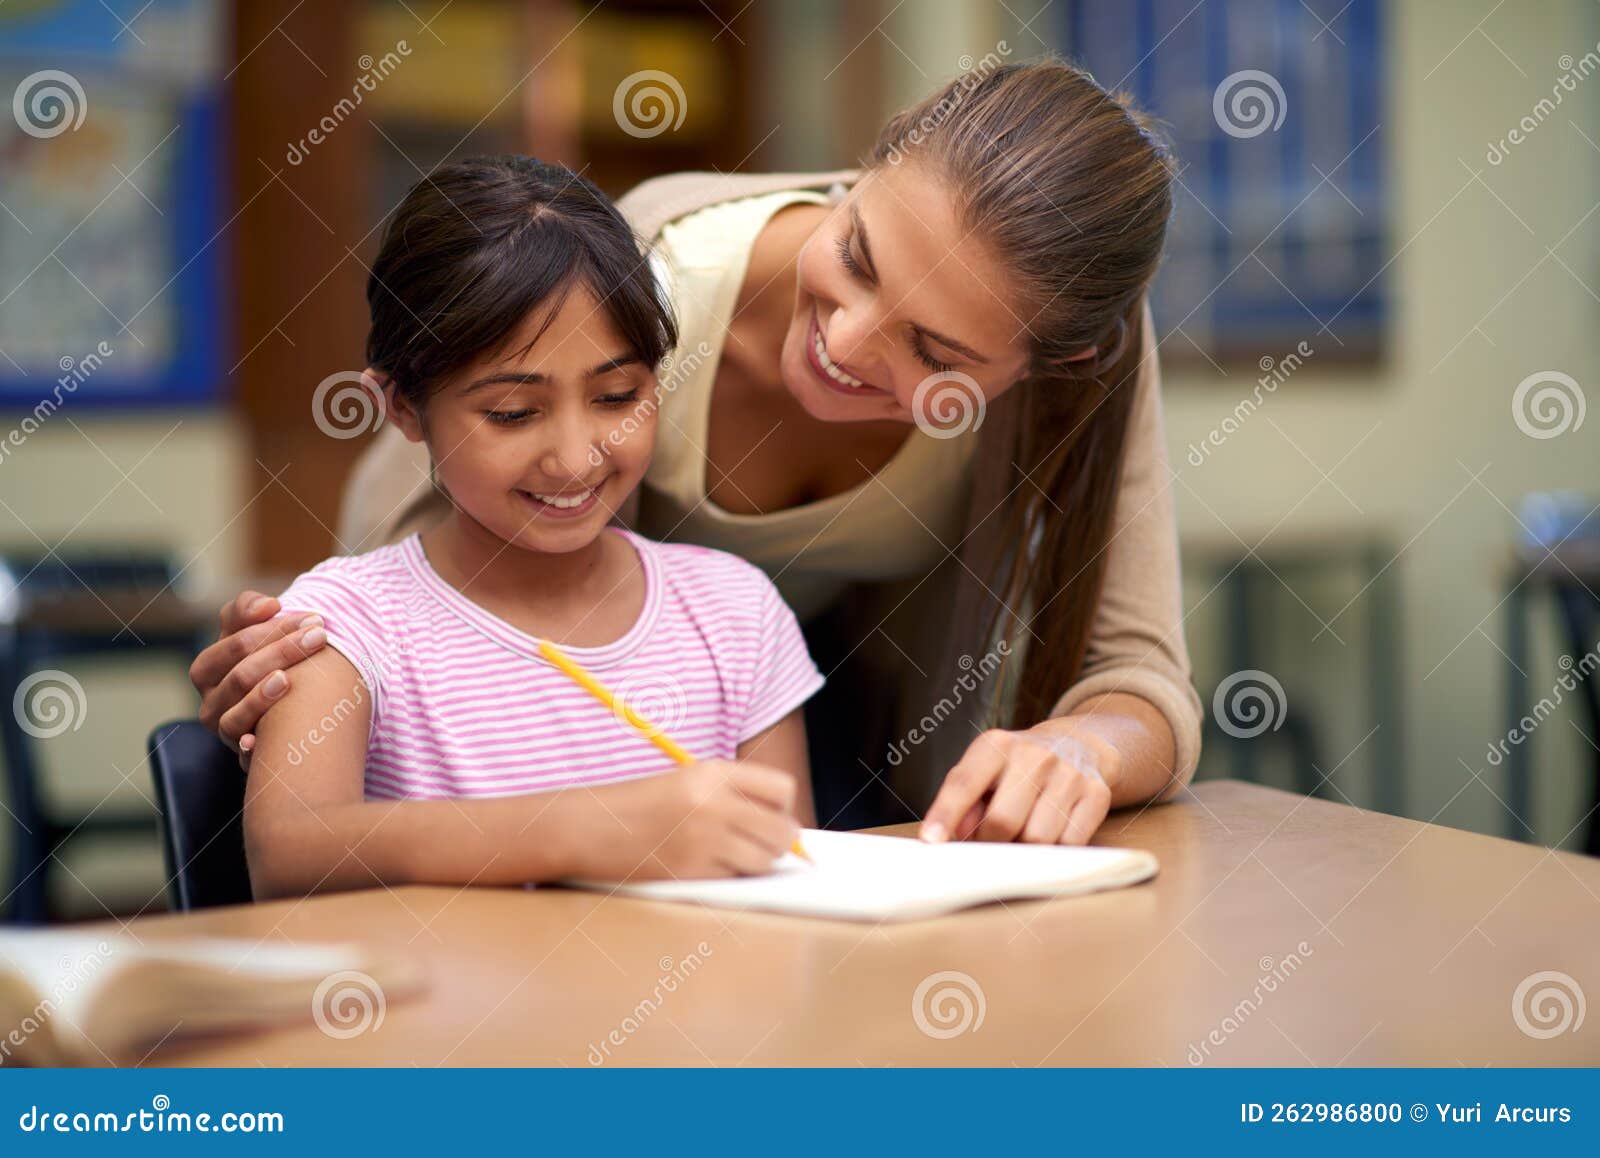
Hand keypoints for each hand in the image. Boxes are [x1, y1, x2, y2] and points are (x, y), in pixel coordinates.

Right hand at [188, 590, 327, 763]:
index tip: (313, 619)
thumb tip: (268, 605)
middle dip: (283, 652)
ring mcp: (225, 731)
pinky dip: (251, 747)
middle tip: (320, 636)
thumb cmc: (265, 657)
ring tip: (290, 678)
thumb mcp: (251, 629)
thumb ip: (248, 608)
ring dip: (265, 695)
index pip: (237, 644)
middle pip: (241, 676)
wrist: (280, 702)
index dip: (275, 628)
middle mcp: (211, 702)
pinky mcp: (241, 755)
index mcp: (207, 669)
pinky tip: (260, 740)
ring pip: (237, 714)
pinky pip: (243, 753)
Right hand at [587, 760, 799, 879]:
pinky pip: (733, 879)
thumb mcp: (688, 782)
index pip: (782, 789)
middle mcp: (713, 803)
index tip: (771, 817)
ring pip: (763, 860)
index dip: (783, 807)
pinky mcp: (689, 872)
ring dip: (756, 863)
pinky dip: (728, 876)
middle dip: (779, 842)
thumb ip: (734, 796)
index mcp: (713, 772)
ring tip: (730, 855)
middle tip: (761, 845)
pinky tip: (703, 865)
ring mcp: (702, 839)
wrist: (587, 826)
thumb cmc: (640, 805)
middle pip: (782, 830)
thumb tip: (788, 829)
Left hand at [919, 718, 1121, 845]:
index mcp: (996, 745)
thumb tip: (953, 836)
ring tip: (1022, 833)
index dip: (945, 814)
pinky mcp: (1096, 795)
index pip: (964, 783)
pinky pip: (1069, 845)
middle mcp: (1034, 754)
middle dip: (991, 842)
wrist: (1079, 745)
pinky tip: (1051, 832)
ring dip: (1024, 849)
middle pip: (1003, 822)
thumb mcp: (984, 770)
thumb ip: (963, 801)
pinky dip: (1054, 850)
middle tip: (991, 842)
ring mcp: (1069, 774)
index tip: (931, 842)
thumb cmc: (1017, 768)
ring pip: (1038, 840)